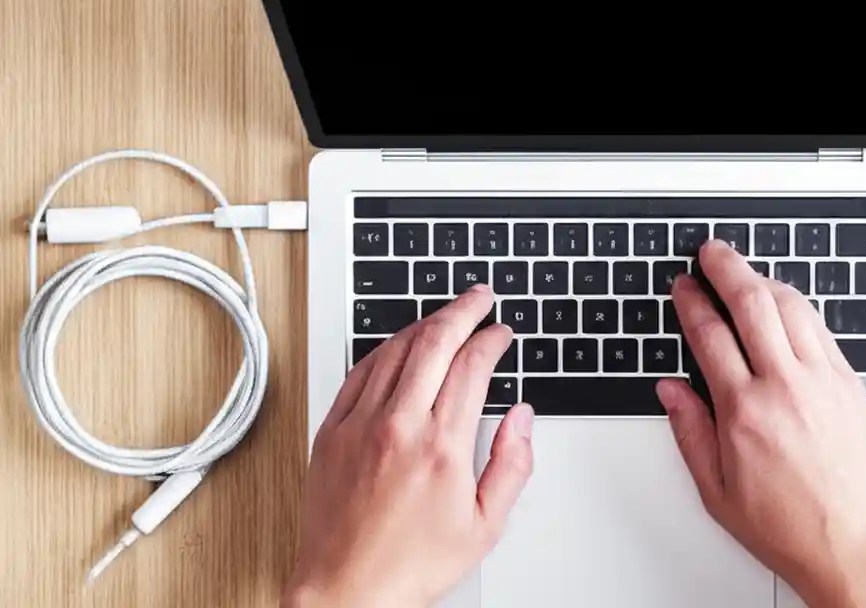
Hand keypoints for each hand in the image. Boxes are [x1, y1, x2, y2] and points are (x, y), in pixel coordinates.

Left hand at [283, 286, 532, 607]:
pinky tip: (398, 346)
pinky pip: (358, 372)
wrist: (345, 592)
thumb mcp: (485, 526)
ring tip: (444, 316)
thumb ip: (512, 465)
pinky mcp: (331, 433)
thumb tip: (522, 419)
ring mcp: (359, 425)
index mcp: (441, 446)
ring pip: (394, 349)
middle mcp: (398, 426)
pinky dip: (384, 350)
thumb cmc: (410, 566)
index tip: (501, 333)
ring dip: (424, 323)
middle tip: (479, 298)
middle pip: (433, 341)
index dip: (491, 339)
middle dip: (462, 310)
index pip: (472, 365)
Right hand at [657, 241, 865, 607]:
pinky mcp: (850, 385)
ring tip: (745, 271)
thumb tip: (671, 390)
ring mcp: (823, 381)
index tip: (684, 287)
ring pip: (791, 306)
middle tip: (711, 254)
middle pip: (751, 303)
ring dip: (764, 279)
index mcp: (744, 412)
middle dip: (726, 268)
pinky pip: (821, 328)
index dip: (692, 302)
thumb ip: (690, 432)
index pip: (710, 334)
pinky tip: (786, 303)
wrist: (853, 544)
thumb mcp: (716, 490)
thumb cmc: (789, 527)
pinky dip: (798, 306)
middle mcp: (785, 387)